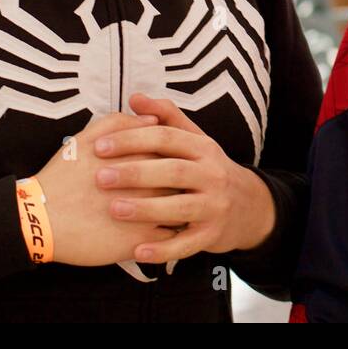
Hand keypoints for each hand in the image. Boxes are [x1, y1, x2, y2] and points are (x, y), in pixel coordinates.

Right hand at [32, 112, 180, 266]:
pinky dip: (169, 235)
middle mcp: (150, 183)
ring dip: (180, 209)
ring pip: (181, 210)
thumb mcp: (86, 137)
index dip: (174, 159)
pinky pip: (170, 238)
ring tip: (172, 211)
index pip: (175, 153)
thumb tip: (153, 121)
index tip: (169, 165)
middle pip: (183, 181)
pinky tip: (159, 233)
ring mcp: (149, 213)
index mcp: (141, 157)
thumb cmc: (62, 177)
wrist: (41, 219)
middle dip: (182, 184)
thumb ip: (122, 123)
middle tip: (176, 189)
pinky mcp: (142, 240)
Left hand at [93, 93, 276, 264]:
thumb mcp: (195, 140)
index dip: (133, 139)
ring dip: (146, 209)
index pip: (166, 138)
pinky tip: (137, 251)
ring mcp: (215, 206)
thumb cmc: (208, 169)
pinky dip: (163, 250)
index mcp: (204, 148)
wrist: (248, 206)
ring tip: (113, 209)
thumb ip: (166, 118)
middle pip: (172, 171)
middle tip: (100, 177)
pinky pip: (186, 244)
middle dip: (135, 173)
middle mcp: (212, 174)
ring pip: (179, 207)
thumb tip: (135, 97)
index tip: (99, 146)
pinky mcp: (213, 235)